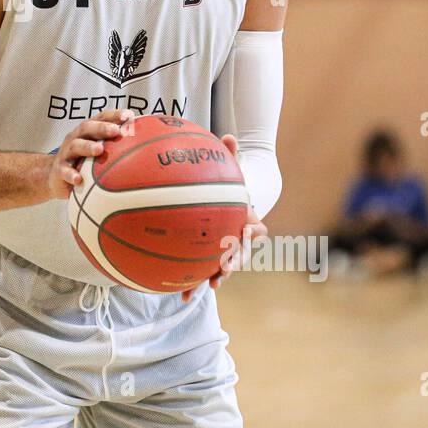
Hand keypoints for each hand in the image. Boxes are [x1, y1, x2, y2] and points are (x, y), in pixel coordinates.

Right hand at [46, 109, 135, 198]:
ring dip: (88, 146)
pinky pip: (64, 171)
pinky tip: (79, 179)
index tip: (129, 116)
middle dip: (102, 127)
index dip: (114, 115)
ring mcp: (66, 153)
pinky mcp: (59, 169)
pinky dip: (71, 174)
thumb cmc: (84, 161)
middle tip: (116, 130)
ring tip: (99, 150)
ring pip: (76, 146)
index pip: (101, 117)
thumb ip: (118, 147)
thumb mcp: (99, 151)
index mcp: (88, 131)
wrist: (55, 175)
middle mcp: (76, 138)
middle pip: (87, 127)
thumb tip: (149, 146)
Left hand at [183, 134, 266, 301]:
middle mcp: (237, 239)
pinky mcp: (207, 259)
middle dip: (233, 262)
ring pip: (219, 268)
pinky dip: (188, 282)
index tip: (250, 232)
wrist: (228, 202)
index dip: (254, 232)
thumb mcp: (229, 170)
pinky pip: (198, 271)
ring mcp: (223, 251)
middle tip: (225, 268)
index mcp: (247, 220)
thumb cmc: (226, 184)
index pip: (256, 228)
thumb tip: (229, 136)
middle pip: (239, 254)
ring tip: (198, 290)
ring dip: (210, 279)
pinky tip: (170, 291)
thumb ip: (229, 156)